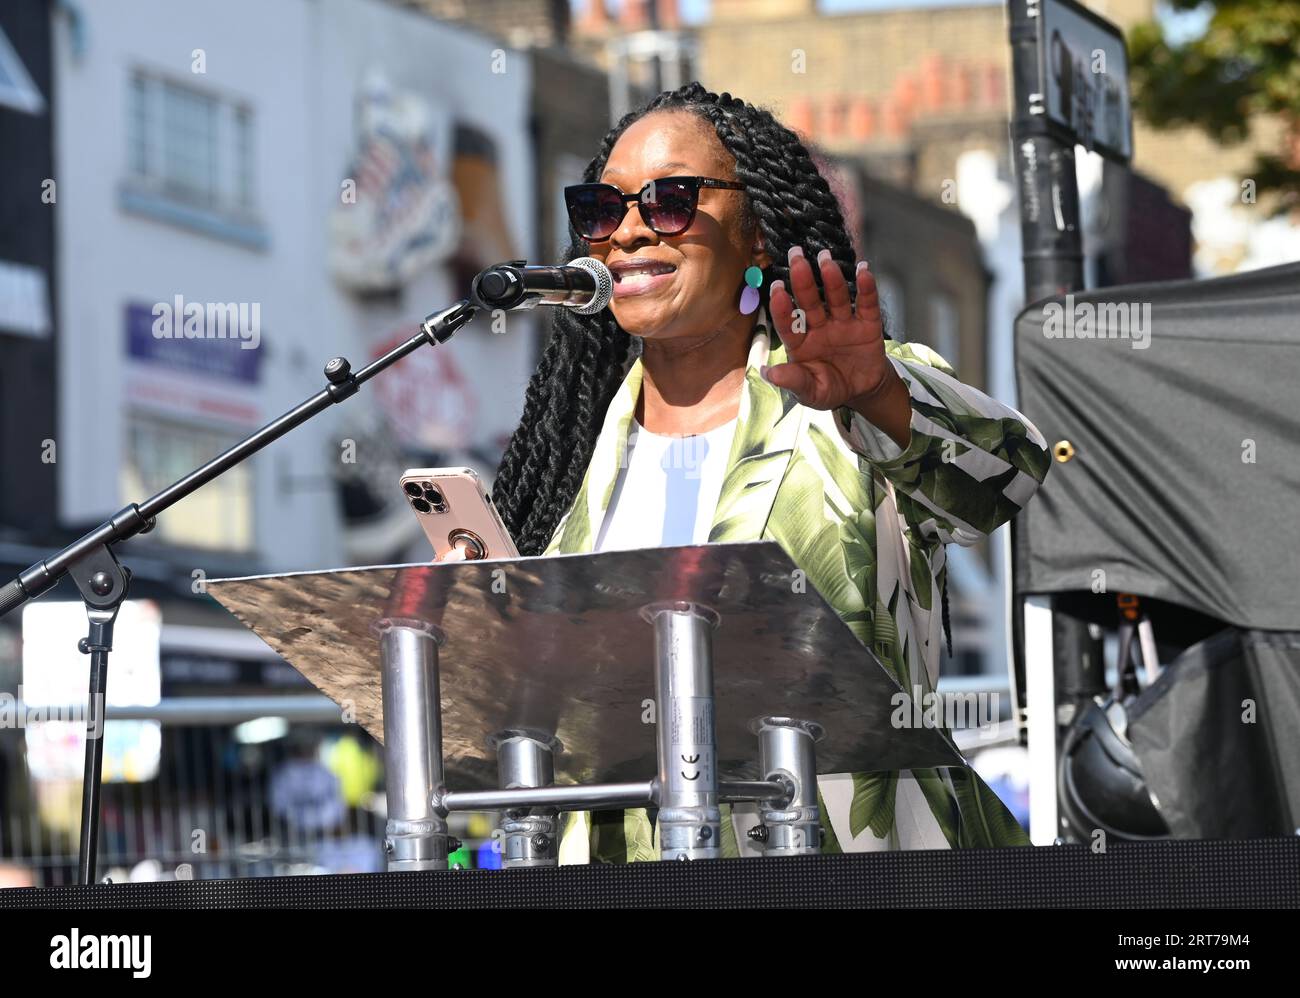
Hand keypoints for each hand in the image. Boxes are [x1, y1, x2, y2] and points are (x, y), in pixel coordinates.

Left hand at [764, 246, 893, 409]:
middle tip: (795, 255)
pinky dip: (866, 288)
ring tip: (825, 259)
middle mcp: (819, 327)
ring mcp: (843, 323)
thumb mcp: (811, 393)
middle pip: (809, 301)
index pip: (788, 323)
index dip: (782, 307)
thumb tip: (767, 373)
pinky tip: (863, 271)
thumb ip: (793, 382)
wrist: (862, 392)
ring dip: (831, 278)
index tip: (776, 289)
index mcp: (800, 343)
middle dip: (802, 279)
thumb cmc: (829, 389)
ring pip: (835, 297)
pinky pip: (866, 304)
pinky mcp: (867, 324)